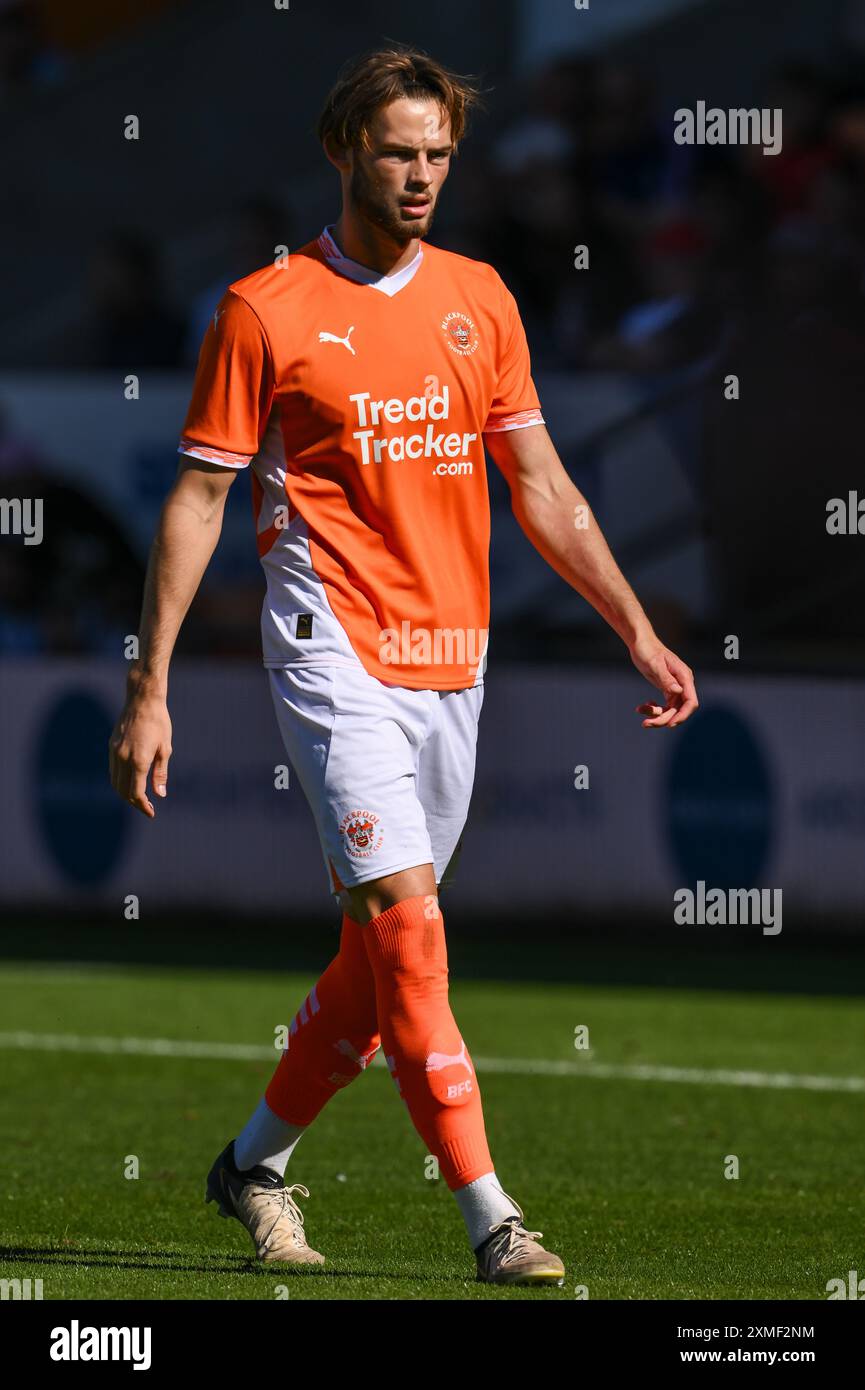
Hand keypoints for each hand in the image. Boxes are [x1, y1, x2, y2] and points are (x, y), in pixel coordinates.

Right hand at [108, 690, 171, 816]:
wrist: (142, 700)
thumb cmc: (159, 723)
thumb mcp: (165, 749)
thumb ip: (160, 773)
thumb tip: (160, 795)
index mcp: (138, 760)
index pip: (136, 793)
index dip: (143, 806)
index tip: (151, 812)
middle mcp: (123, 758)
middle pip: (122, 791)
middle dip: (134, 802)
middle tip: (147, 807)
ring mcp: (114, 752)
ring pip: (115, 782)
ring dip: (124, 793)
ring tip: (138, 797)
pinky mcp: (111, 746)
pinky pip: (113, 770)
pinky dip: (120, 780)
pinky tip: (130, 781)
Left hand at [629, 636, 697, 728]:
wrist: (641, 643)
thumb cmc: (648, 650)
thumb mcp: (654, 664)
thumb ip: (666, 678)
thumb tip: (678, 691)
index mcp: (684, 677)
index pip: (690, 701)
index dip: (683, 715)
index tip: (670, 724)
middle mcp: (682, 684)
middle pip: (679, 709)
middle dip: (664, 718)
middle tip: (645, 723)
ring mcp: (675, 687)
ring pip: (671, 710)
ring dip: (656, 715)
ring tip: (640, 711)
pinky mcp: (667, 689)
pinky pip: (664, 705)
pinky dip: (654, 709)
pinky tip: (643, 706)